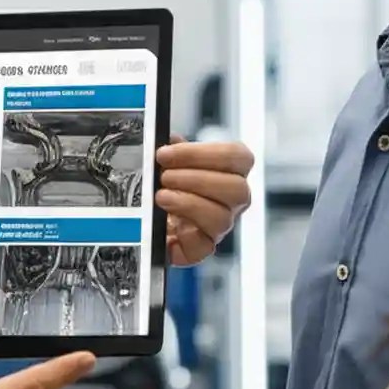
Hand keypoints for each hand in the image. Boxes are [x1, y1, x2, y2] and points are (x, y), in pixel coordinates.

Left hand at [155, 134, 253, 264]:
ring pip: (222, 218)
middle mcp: (233, 200)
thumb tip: (168, 139)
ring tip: (161, 196)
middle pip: (237, 188)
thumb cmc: (167, 183)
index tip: (166, 153)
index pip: (238, 157)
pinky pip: (204, 246)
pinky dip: (184, 234)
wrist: (150, 217)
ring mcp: (221, 226)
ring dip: (187, 203)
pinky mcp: (203, 248)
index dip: (202, 153)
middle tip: (164, 176)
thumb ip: (173, 149)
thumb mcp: (169, 160)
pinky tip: (167, 223)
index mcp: (231, 171)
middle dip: (195, 179)